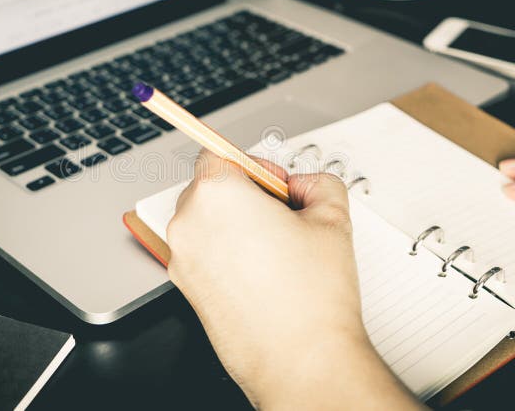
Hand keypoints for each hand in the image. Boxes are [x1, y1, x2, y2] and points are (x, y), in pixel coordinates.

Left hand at [167, 149, 420, 409]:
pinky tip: (262, 273)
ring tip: (276, 250)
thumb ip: (316, 183)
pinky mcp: (184, 288)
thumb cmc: (310, 298)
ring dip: (234, 224)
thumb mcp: (332, 217)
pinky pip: (202, 253)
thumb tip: (303, 186)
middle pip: (209, 187)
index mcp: (217, 194)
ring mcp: (182, 259)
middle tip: (281, 215)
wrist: (301, 361)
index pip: (217, 153)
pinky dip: (225, 253)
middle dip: (244, 194)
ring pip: (205, 221)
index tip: (271, 182)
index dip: (252, 164)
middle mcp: (189, 224)